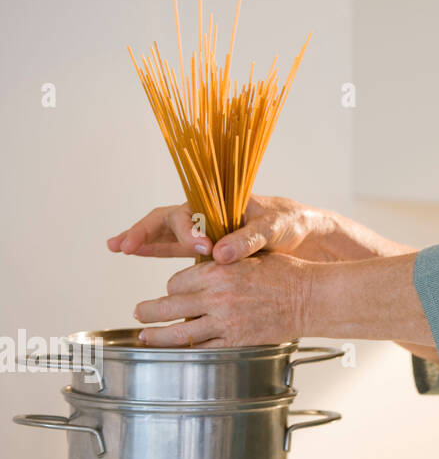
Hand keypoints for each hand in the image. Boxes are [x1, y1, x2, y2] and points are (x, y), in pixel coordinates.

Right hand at [109, 195, 327, 262]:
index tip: (202, 250)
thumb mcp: (275, 227)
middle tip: (122, 245)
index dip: (188, 231)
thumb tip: (219, 256)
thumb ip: (249, 239)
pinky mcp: (207, 249)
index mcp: (222, 203)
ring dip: (141, 239)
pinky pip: (174, 248)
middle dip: (143, 230)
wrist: (304, 235)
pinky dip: (154, 250)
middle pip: (167, 219)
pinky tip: (133, 253)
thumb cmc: (290, 223)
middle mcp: (208, 214)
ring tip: (115, 246)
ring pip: (165, 233)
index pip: (190, 213)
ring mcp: (205, 232)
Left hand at [132, 252, 314, 346]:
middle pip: (168, 305)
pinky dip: (185, 349)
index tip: (173, 288)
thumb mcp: (250, 256)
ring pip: (178, 333)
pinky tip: (175, 350)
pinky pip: (201, 348)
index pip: (176, 281)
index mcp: (219, 271)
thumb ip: (222, 263)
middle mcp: (217, 297)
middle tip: (139, 311)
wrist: (310, 297)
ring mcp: (225, 322)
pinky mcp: (236, 340)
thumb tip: (200, 269)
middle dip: (148, 310)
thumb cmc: (285, 273)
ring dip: (156, 335)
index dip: (171, 285)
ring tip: (144, 335)